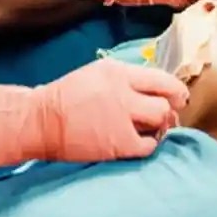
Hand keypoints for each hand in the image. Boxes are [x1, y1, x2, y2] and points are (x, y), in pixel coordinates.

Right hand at [0, 58, 189, 175]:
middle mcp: (123, 91)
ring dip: (161, 126)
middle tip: (165, 115)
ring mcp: (121, 118)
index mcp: (117, 71)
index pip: (161, 78)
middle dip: (170, 108)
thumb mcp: (97, 74)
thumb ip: (126, 79)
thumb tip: (157, 91)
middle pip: (166, 100)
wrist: (39, 120)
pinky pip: (149, 145)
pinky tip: (140, 141)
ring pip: (161, 120)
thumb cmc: (66, 98)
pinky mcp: (117, 142)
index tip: (178, 96)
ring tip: (151, 128)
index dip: (175, 89)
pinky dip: (150, 144)